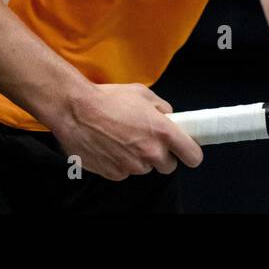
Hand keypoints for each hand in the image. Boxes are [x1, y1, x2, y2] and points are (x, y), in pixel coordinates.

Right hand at [48, 83, 203, 181]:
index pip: (192, 156)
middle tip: (148, 140)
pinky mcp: (115, 174)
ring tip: (123, 139)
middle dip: (162, 155)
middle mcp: (150, 152)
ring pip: (145, 169)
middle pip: (168, 167)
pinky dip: (121, 163)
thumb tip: (168, 116)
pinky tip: (111, 146)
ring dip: (139, 158)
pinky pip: (125, 172)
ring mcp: (132, 166)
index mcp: (162, 132)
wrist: (76, 110)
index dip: (190, 153)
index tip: (186, 150)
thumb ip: (162, 108)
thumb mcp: (142, 94)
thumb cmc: (108, 99)